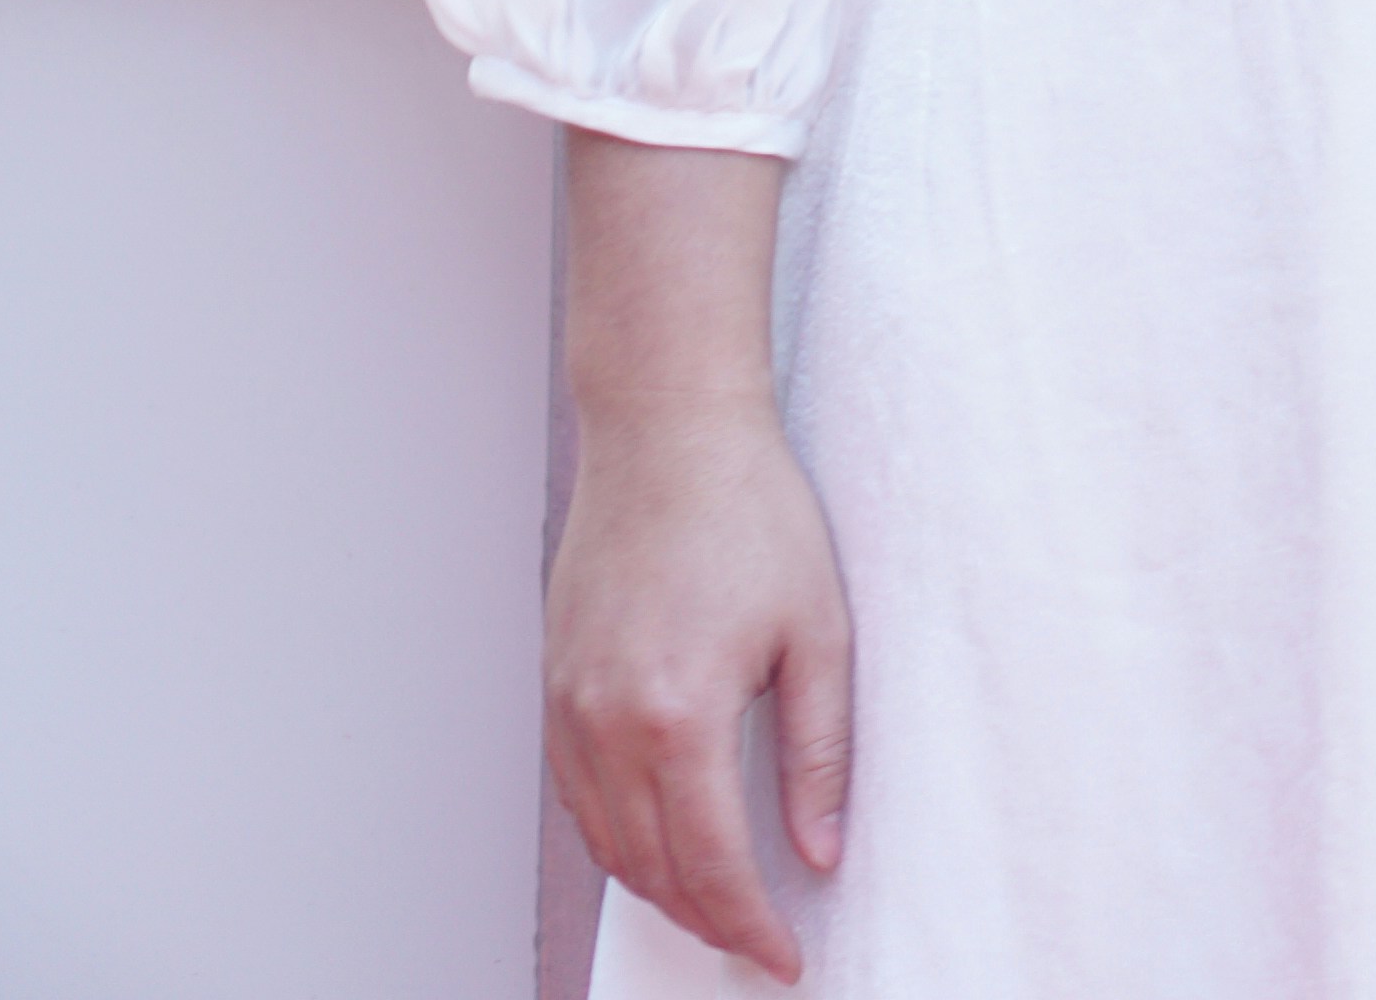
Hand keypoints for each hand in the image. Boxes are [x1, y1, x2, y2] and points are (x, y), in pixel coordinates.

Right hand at [547, 400, 854, 983]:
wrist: (667, 429)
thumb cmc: (751, 511)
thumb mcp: (816, 631)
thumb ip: (817, 752)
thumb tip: (819, 853)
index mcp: (679, 717)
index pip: (713, 867)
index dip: (751, 928)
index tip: (786, 958)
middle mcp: (609, 725)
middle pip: (654, 871)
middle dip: (709, 922)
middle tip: (759, 939)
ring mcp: (571, 707)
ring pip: (608, 845)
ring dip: (661, 889)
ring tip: (719, 904)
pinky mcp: (556, 685)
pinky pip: (578, 799)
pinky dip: (617, 840)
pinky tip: (659, 840)